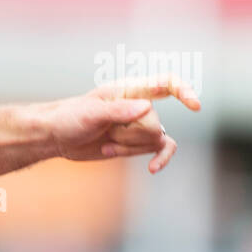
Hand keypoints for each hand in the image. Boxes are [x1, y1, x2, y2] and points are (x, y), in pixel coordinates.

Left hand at [48, 78, 200, 173]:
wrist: (56, 137)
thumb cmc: (69, 118)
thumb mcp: (89, 114)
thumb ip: (117, 111)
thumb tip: (147, 107)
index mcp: (129, 89)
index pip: (166, 83)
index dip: (184, 91)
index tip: (194, 106)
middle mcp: (140, 104)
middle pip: (154, 124)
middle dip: (129, 135)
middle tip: (104, 132)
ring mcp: (141, 124)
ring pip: (154, 140)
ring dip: (128, 148)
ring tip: (104, 143)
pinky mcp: (138, 142)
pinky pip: (161, 149)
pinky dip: (160, 159)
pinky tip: (153, 169)